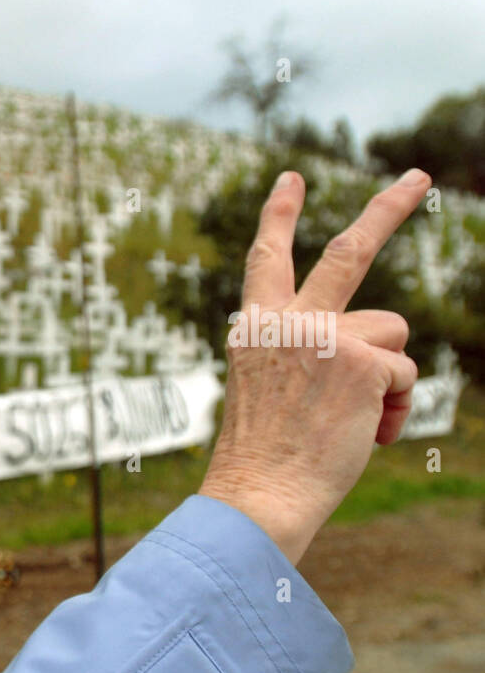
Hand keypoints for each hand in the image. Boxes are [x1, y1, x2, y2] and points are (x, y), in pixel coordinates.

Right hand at [198, 168, 427, 565]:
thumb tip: (383, 358)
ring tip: (354, 420)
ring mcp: (328, 335)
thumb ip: (313, 357)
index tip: (290, 180)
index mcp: (255, 330)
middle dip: (388, 209)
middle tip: (416, 176)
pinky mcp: (366, 360)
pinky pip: (405, 373)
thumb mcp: (274, 392)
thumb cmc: (263, 460)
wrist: (259, 495)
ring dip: (387, 375)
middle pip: (349, 251)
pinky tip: (364, 434)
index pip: (266, 262)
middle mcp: (290, 322)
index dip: (278, 217)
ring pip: (392, 331)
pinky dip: (394, 408)